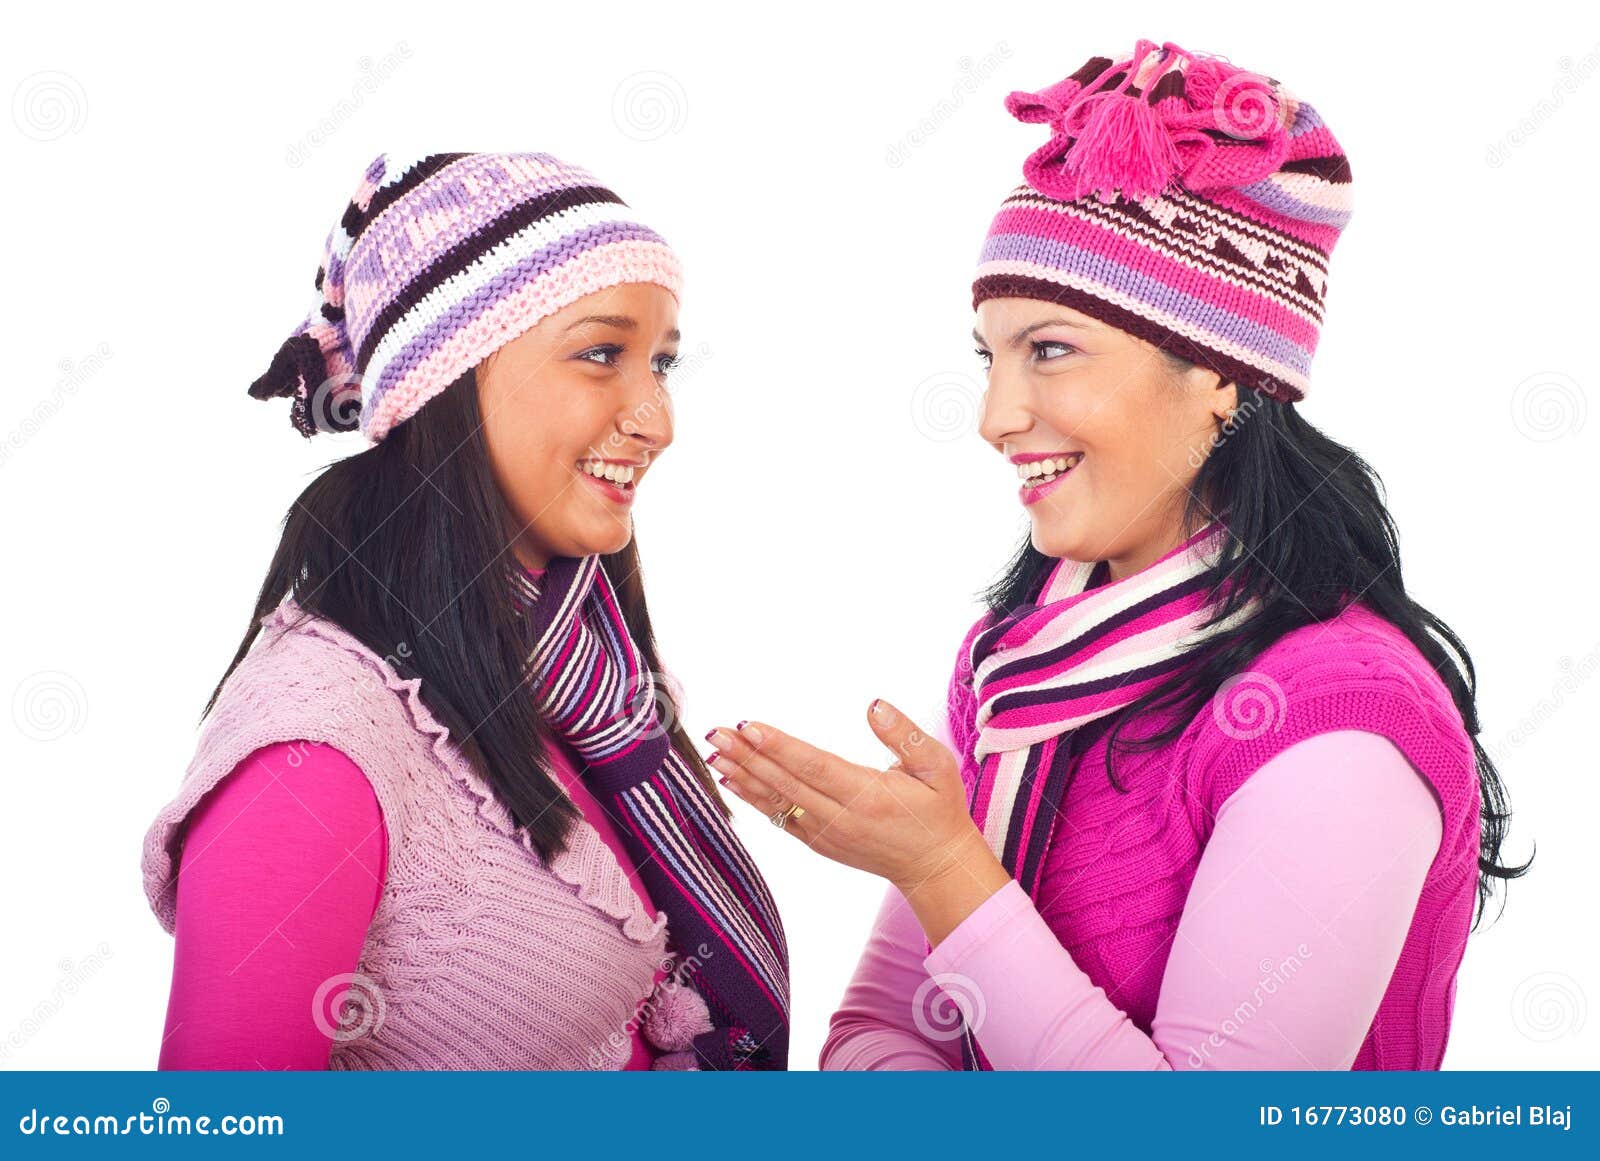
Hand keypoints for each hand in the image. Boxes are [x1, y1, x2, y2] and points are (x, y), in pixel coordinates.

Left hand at [704, 698, 994, 895]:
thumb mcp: (937, 768)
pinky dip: (753, 799)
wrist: (935, 867)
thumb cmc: (938, 810)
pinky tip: (731, 781)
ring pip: (777, 801)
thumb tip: (874, 705)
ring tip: (715, 752)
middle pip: (785, 782)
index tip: (749, 727)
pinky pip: (779, 817)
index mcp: (867, 796)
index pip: (814, 766)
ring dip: (743, 776)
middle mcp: (840, 818)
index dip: (779, 747)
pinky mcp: (818, 841)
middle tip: (718, 731)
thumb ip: (905, 736)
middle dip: (748, 756)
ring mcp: (825, 833)